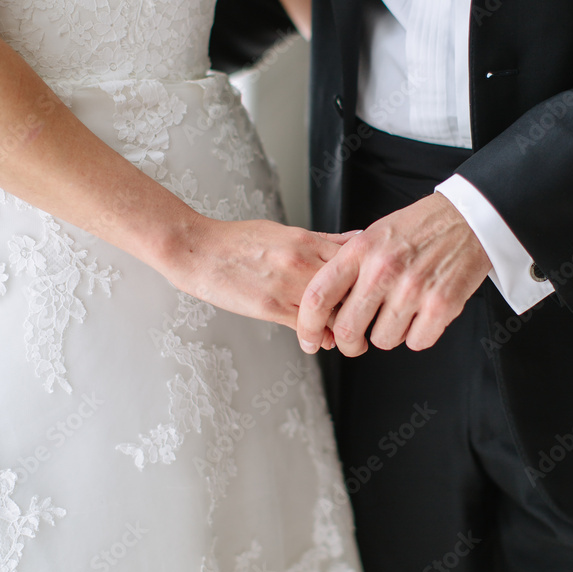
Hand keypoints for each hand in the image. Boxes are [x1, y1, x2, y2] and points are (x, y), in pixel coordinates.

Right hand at [166, 215, 352, 340]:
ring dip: (343, 323)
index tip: (374, 287)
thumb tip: (359, 239)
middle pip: (349, 286)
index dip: (368, 276)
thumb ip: (324, 240)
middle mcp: (300, 261)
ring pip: (331, 309)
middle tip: (368, 314)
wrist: (198, 250)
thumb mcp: (285, 232)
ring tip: (350, 332)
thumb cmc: (239, 240)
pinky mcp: (270, 307)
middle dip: (361, 302)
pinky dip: (320, 334)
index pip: (354, 260)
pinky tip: (325, 339)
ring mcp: (286, 285)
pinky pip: (306, 326)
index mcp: (306, 240)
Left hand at [296, 193, 491, 356]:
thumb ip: (348, 268)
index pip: (318, 296)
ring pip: (382, 340)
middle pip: (347, 328)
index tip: (308, 339)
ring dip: (387, 334)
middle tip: (354, 341)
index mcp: (361, 250)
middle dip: (348, 343)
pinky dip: (417, 335)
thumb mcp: (373, 236)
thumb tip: (323, 305)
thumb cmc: (418, 228)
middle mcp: (384, 269)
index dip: (307, 326)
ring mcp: (413, 289)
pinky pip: (416, 342)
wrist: (467, 218)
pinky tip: (421, 315)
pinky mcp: (441, 305)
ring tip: (398, 313)